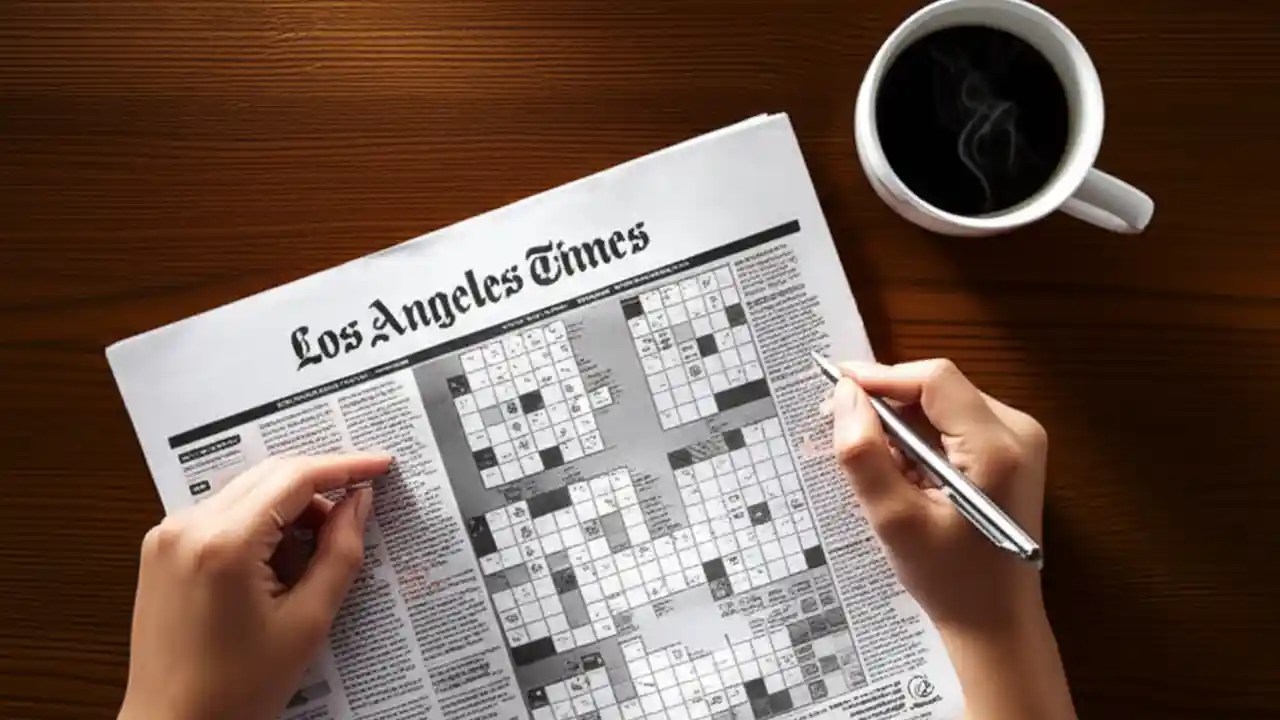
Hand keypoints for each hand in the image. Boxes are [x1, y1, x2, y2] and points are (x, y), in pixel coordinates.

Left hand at [119, 454, 389, 719]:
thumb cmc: (235, 691)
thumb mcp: (307, 622)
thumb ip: (340, 553)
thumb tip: (359, 502)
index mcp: (223, 544)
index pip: (295, 478)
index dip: (345, 466)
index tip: (381, 465)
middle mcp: (188, 527)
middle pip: (271, 476)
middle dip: (321, 487)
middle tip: (361, 508)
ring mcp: (168, 536)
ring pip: (249, 492)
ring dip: (291, 508)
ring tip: (316, 556)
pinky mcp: (163, 548)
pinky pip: (224, 513)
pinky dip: (261, 523)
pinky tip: (281, 561)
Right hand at [831, 359, 1073, 719]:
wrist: (997, 623)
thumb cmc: (950, 580)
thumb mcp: (894, 520)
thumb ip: (864, 453)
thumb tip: (844, 395)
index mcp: (997, 447)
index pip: (933, 380)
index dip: (880, 377)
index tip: (833, 387)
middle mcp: (1018, 431)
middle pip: (938, 388)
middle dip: (887, 403)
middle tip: (842, 429)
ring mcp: (1019, 441)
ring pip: (942, 404)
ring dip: (901, 424)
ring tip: (876, 465)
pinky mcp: (1011, 453)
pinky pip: (954, 423)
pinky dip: (920, 438)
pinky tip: (903, 473)